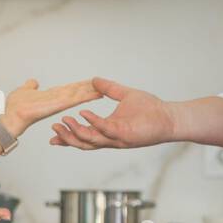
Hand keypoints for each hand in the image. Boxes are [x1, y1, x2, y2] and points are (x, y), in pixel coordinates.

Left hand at [3, 78, 98, 136]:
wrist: (11, 116)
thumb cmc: (15, 107)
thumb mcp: (24, 91)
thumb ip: (30, 86)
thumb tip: (33, 82)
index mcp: (52, 96)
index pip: (70, 89)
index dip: (81, 86)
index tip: (91, 82)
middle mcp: (58, 100)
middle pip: (77, 92)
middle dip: (89, 88)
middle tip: (102, 84)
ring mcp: (60, 103)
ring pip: (80, 95)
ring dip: (92, 92)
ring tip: (103, 89)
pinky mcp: (59, 105)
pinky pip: (76, 99)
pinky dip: (87, 96)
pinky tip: (97, 93)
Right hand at [49, 77, 175, 149]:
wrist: (169, 116)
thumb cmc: (151, 109)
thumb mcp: (125, 95)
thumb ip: (109, 88)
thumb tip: (94, 80)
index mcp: (108, 130)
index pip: (85, 136)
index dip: (68, 136)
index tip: (53, 133)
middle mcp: (111, 137)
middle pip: (83, 142)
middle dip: (67, 137)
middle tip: (54, 128)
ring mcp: (117, 137)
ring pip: (91, 140)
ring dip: (76, 132)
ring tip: (65, 121)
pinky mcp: (125, 134)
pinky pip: (105, 129)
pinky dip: (93, 122)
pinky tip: (84, 113)